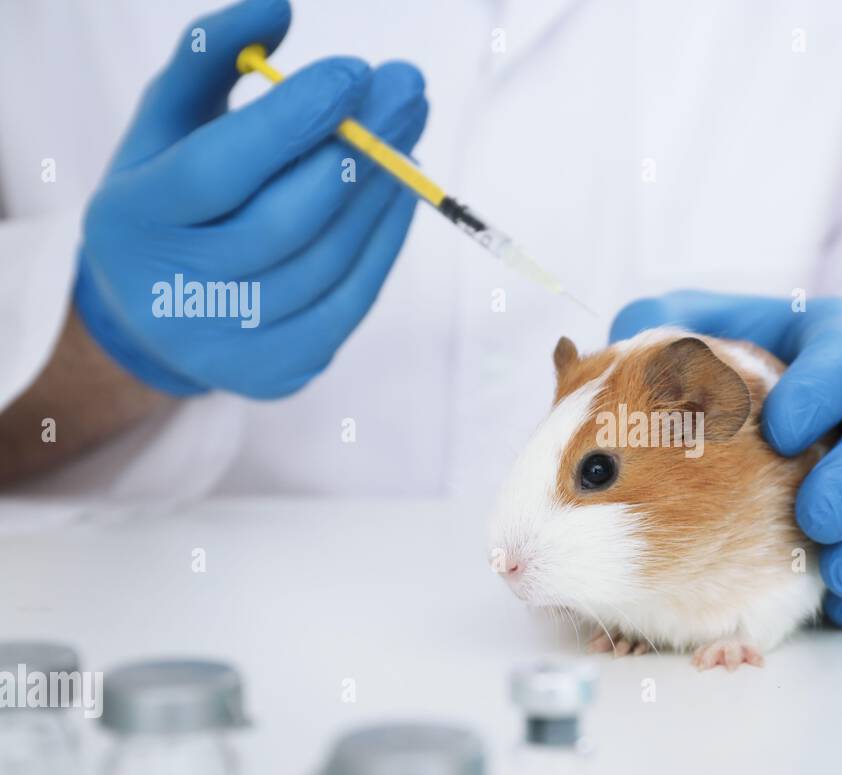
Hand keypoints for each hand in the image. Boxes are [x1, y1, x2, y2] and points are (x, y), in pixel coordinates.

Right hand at [75, 0, 428, 397]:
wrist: (154, 315)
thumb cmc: (168, 198)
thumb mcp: (167, 124)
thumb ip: (208, 58)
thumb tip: (279, 6)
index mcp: (132, 222)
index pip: (218, 168)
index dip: (292, 118)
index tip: (355, 69)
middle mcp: (175, 294)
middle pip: (287, 219)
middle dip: (359, 146)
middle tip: (407, 87)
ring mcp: (230, 344)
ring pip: (330, 258)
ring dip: (384, 188)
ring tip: (410, 128)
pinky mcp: (280, 372)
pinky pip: (353, 297)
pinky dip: (386, 237)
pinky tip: (403, 187)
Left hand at [611, 291, 841, 627]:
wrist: (733, 416)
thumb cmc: (718, 364)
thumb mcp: (689, 332)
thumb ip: (655, 332)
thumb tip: (595, 348)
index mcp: (835, 344)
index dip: (825, 387)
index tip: (782, 428)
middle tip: (812, 514)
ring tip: (836, 571)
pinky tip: (838, 603)